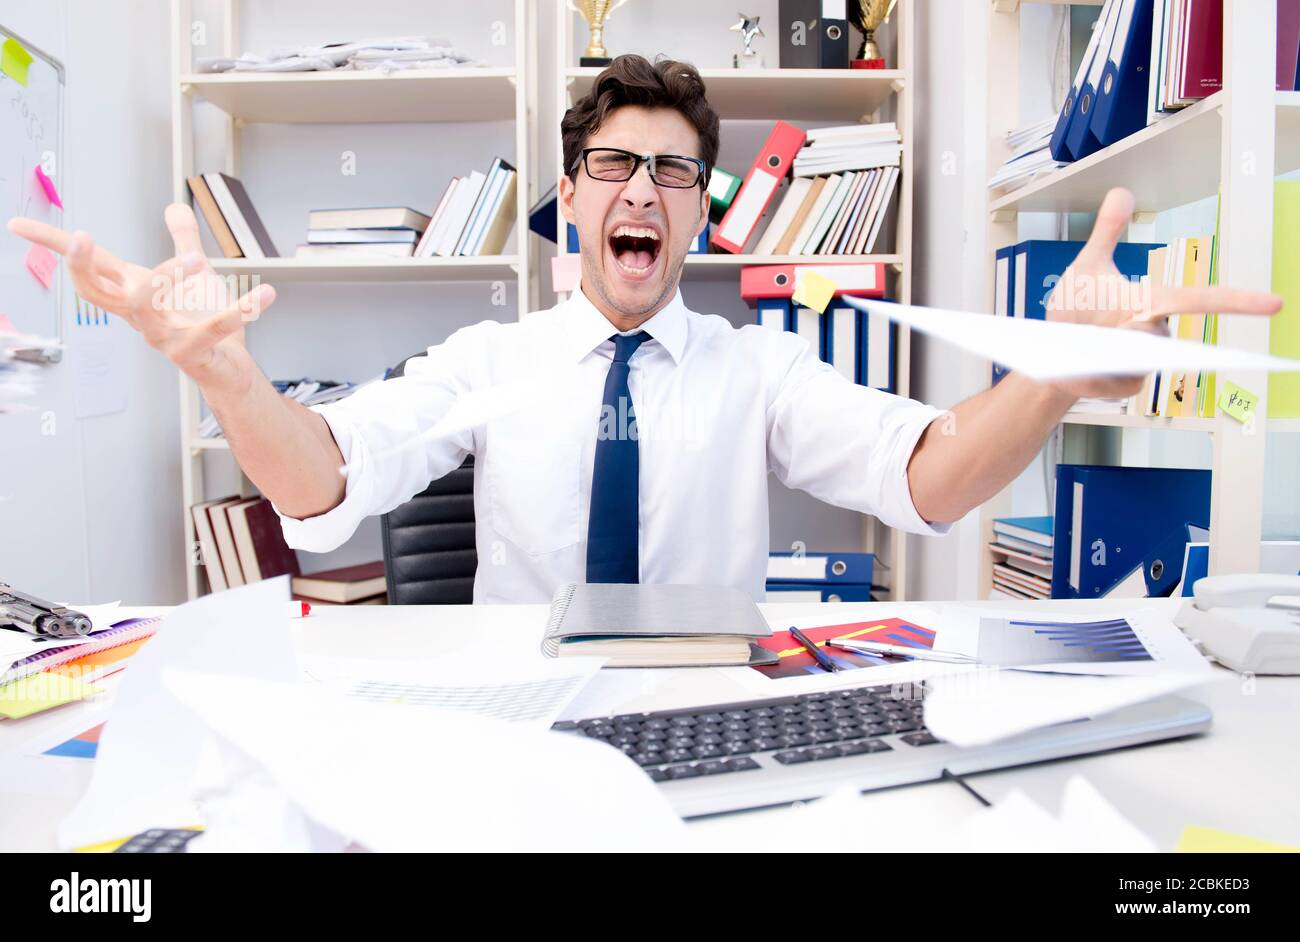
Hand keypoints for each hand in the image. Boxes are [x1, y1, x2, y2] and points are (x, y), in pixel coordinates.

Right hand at [7, 204, 275, 398]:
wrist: (228, 372)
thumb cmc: (201, 322)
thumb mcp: (191, 275)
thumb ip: (182, 239)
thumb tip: (172, 205)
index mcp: (135, 294)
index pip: (88, 268)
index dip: (54, 247)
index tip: (17, 227)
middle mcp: (142, 317)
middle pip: (97, 291)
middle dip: (83, 266)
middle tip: (83, 235)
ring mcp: (165, 337)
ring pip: (146, 310)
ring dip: (165, 279)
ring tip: (195, 259)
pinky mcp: (198, 353)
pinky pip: (217, 328)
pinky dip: (244, 309)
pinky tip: (266, 292)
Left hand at [1042, 187, 1281, 400]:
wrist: (1050, 349)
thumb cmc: (1075, 308)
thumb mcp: (1086, 266)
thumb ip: (1106, 231)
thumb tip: (1121, 192)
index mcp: (1152, 303)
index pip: (1200, 300)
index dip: (1238, 301)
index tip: (1276, 303)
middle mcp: (1155, 334)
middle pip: (1161, 334)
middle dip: (1137, 332)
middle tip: (1108, 328)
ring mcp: (1142, 363)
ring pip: (1140, 359)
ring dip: (1115, 353)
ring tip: (1086, 346)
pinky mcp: (1124, 386)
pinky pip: (1119, 382)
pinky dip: (1098, 374)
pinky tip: (1080, 369)